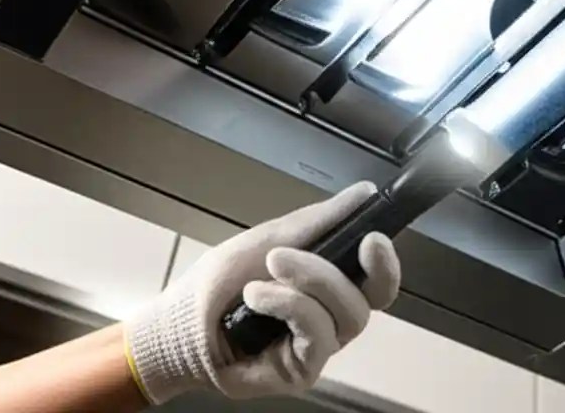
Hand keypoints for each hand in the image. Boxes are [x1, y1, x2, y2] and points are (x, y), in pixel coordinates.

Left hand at [125, 182, 400, 402]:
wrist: (180, 321)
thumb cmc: (220, 284)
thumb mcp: (270, 238)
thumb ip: (320, 221)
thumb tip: (363, 194)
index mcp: (330, 285)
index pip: (377, 278)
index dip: (385, 260)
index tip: (372, 237)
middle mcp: (331, 317)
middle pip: (370, 297)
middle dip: (328, 271)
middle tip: (284, 255)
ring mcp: (319, 346)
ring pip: (347, 315)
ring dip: (305, 284)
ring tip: (261, 276)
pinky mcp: (302, 369)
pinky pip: (317, 335)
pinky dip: (287, 306)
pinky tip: (256, 298)